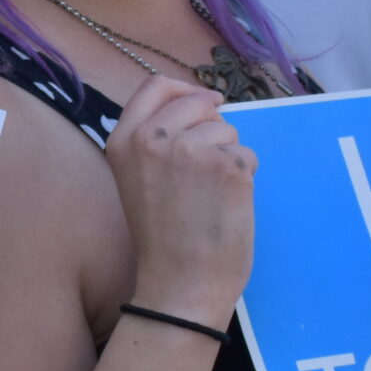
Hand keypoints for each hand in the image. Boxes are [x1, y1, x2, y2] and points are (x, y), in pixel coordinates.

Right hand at [108, 73, 255, 322]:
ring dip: (228, 155)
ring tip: (210, 195)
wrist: (181, 284)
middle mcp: (152, 138)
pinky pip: (247, 154)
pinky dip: (244, 176)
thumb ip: (157, 138)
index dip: (185, 89)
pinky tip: (226, 205)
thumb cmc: (163, 236)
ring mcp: (191, 150)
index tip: (206, 102)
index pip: (156, 86)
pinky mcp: (228, 166)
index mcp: (123, 140)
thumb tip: (206, 102)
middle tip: (207, 169)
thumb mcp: (139, 176)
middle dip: (213, 125)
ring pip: (227, 129)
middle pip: (197, 102)